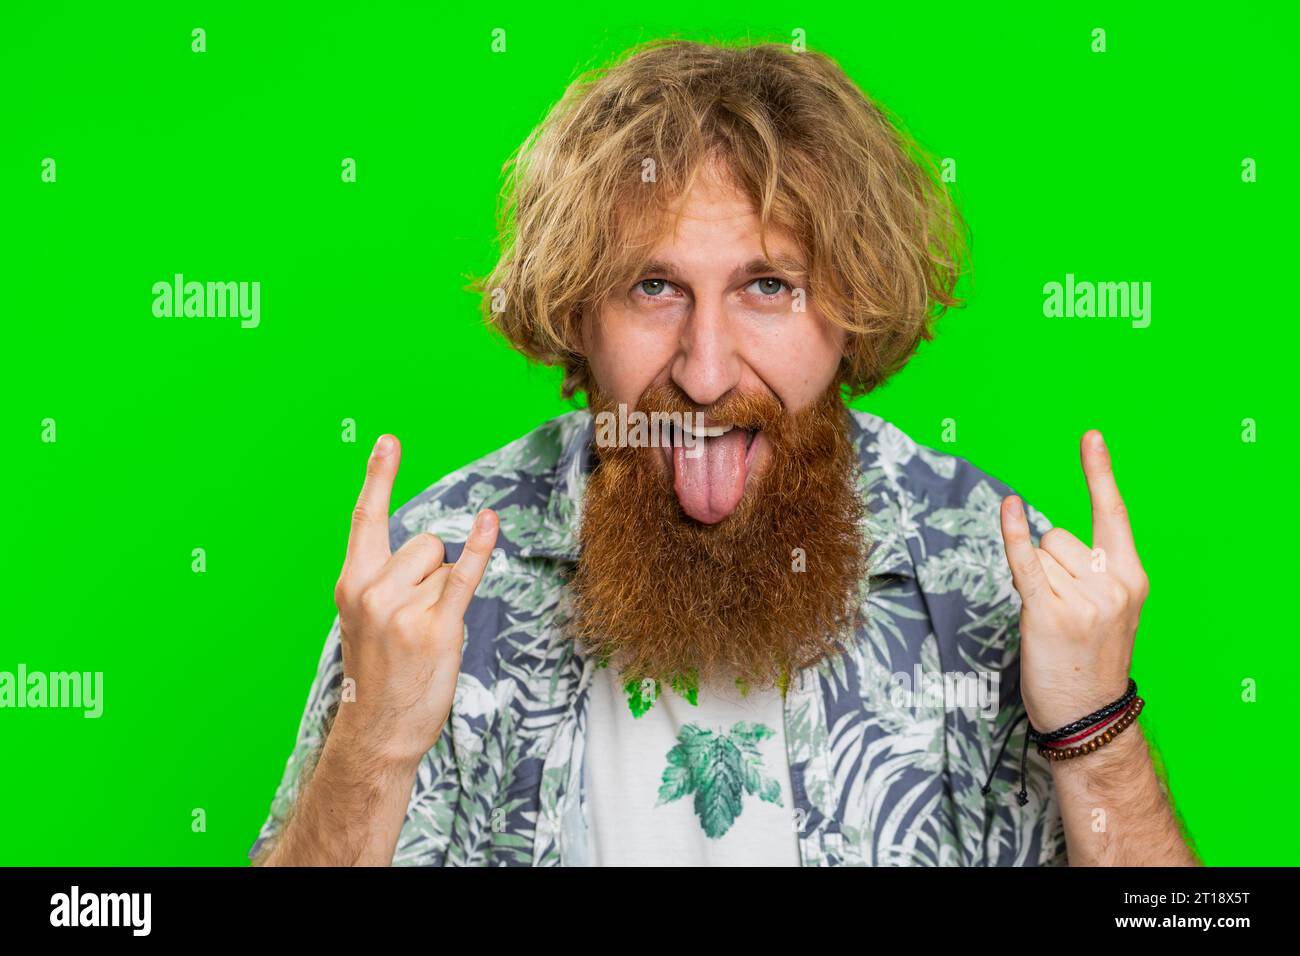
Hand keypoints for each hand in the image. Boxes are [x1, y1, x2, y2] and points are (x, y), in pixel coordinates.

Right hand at [331, 434, 498, 768]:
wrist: (378, 729)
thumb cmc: (377, 672)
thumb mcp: (365, 618)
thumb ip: (385, 578)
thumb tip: (435, 548)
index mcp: (352, 582)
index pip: (366, 519)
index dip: (379, 477)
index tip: (390, 440)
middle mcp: (373, 589)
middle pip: (425, 543)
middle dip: (431, 572)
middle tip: (414, 620)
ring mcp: (403, 608)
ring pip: (444, 566)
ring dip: (445, 593)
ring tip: (424, 633)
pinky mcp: (435, 627)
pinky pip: (463, 575)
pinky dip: (479, 548)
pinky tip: (489, 522)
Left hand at [999, 430, 1148, 733]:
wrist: (1089, 716)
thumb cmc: (1091, 660)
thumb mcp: (1110, 610)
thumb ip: (1093, 570)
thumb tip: (1046, 534)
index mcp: (1132, 579)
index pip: (1114, 514)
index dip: (1099, 474)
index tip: (1089, 436)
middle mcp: (1112, 584)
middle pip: (1059, 536)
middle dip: (1050, 565)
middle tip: (1062, 611)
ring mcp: (1082, 600)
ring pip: (1040, 554)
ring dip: (1036, 579)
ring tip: (1052, 620)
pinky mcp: (1049, 614)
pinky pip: (1025, 562)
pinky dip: (1013, 533)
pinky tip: (1008, 507)